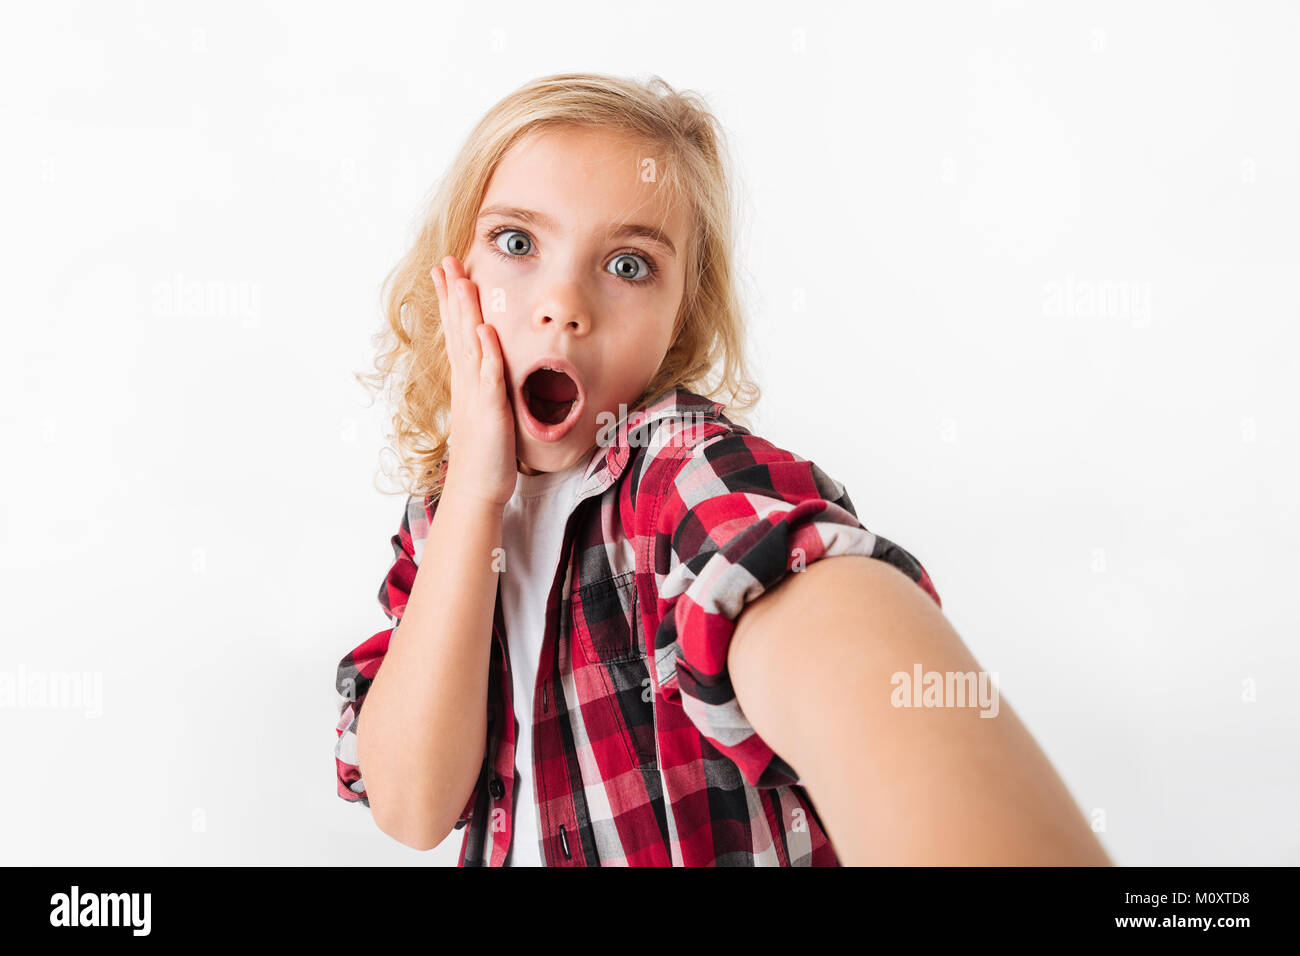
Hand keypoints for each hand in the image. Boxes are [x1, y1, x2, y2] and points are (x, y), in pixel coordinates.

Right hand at [430, 255, 517, 508]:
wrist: (478, 489)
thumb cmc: (487, 453)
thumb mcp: (486, 411)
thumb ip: (486, 385)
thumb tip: (488, 361)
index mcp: (467, 380)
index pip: (457, 332)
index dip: (451, 301)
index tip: (446, 272)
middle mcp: (467, 382)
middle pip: (458, 330)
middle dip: (452, 294)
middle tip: (445, 261)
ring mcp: (475, 394)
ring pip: (469, 345)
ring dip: (465, 313)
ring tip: (461, 281)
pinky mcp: (488, 410)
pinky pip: (488, 377)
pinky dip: (486, 353)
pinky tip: (484, 331)